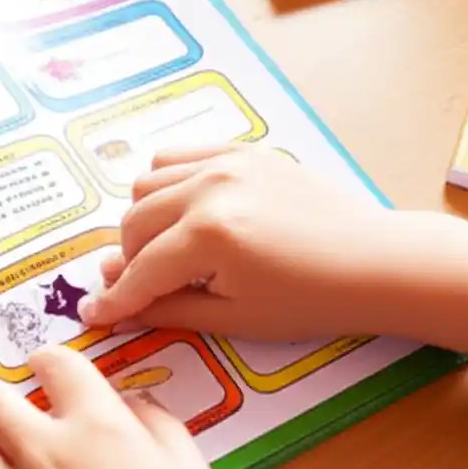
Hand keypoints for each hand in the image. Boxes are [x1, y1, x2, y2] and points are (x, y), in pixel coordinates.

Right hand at [79, 144, 407, 341]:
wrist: (373, 262)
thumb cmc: (311, 300)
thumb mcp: (234, 318)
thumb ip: (167, 309)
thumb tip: (114, 305)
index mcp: (209, 236)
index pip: (141, 272)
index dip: (115, 300)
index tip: (94, 314)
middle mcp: (209, 188)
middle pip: (133, 224)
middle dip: (128, 261)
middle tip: (141, 288)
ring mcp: (226, 162)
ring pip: (146, 185)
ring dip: (143, 221)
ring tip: (167, 251)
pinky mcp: (241, 150)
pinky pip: (176, 157)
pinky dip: (166, 184)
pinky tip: (183, 212)